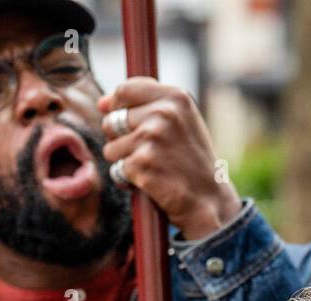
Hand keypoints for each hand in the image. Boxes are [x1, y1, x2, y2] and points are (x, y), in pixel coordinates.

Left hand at [99, 78, 241, 238]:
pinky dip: (127, 180)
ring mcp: (152, 137)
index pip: (125, 90)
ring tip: (151, 168)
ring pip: (111, 147)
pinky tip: (150, 182)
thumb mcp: (182, 122)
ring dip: (124, 161)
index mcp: (176, 97)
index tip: (121, 121)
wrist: (208, 200)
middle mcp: (164, 112)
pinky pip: (117, 169)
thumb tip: (102, 103)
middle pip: (113, 120)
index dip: (116, 106)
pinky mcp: (142, 163)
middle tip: (147, 153)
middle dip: (120, 139)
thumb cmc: (192, 161)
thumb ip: (148, 106)